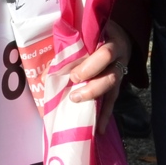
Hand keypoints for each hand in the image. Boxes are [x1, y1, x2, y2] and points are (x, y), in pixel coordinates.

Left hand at [68, 19, 131, 134]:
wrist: (119, 38)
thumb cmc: (96, 36)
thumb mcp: (86, 35)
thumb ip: (69, 51)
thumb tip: (46, 76)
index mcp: (111, 42)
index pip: (104, 54)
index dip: (89, 66)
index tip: (73, 76)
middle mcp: (118, 59)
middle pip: (110, 75)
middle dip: (91, 85)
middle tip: (73, 90)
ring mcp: (119, 73)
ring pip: (112, 87)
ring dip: (93, 96)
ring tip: (76, 102)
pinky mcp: (117, 86)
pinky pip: (112, 101)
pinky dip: (105, 115)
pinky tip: (99, 129)